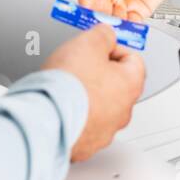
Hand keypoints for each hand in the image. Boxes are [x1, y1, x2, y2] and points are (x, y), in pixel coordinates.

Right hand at [42, 22, 144, 161]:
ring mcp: (105, 131)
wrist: (46, 117)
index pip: (133, 59)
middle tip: (78, 66)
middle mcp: (123, 112)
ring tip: (67, 87)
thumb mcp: (89, 41)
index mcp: (130, 86)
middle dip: (97, 73)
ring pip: (99, 106)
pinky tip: (61, 105)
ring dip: (86, 96)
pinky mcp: (85, 145)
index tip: (97, 47)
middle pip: (115, 84)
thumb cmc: (69, 84)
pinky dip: (74, 115)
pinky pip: (83, 124)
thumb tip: (107, 35)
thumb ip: (104, 34)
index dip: (112, 48)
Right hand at [75, 0, 179, 19]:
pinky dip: (130, 29)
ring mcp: (119, 1)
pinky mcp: (134, 10)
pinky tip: (131, 29)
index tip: (89, 12)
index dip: (86, 3)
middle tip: (105, 24)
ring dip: (115, 26)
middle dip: (101, 18)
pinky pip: (129, 23)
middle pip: (97, 10)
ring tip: (120, 28)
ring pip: (112, 19)